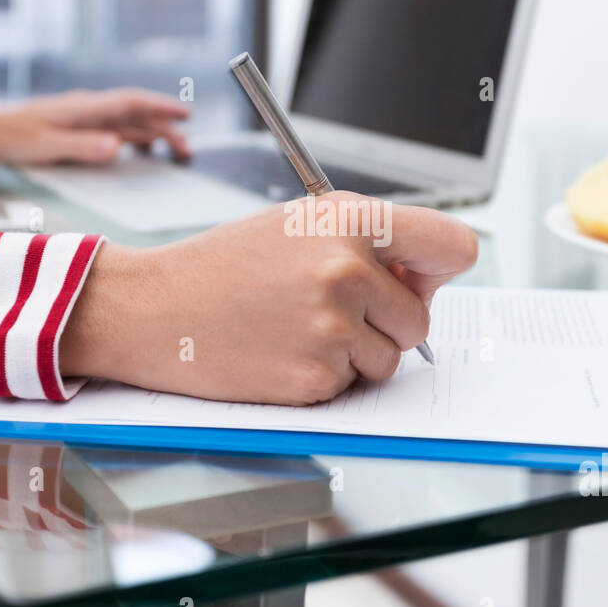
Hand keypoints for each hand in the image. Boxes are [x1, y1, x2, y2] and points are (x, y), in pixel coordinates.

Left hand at [0, 88, 190, 165]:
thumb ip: (82, 147)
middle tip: (188, 148)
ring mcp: (88, 118)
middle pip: (137, 114)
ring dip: (156, 133)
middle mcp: (91, 109)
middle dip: (167, 127)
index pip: (132, 102)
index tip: (187, 114)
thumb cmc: (15, 137)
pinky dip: (138, 138)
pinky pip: (118, 130)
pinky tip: (148, 149)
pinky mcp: (83, 128)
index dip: (162, 106)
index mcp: (85, 108)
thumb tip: (118, 147)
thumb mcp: (46, 146)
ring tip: (178, 150)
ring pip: (131, 123)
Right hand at [59, 193, 478, 404]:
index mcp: (350, 220)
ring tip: (296, 329)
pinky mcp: (314, 376)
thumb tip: (424, 276)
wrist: (155, 308)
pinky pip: (351, 386)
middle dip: (385, 323)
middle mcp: (347, 270)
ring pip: (388, 359)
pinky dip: (323, 378)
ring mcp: (332, 326)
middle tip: (329, 311)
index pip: (453, 247)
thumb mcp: (299, 224)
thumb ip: (367, 240)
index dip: (439, 271)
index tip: (418, 280)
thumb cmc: (225, 265)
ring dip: (354, 355)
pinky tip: (280, 352)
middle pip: (419, 319)